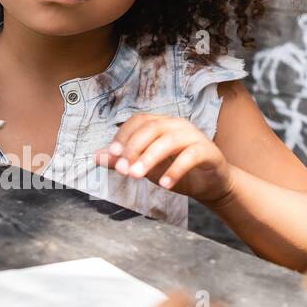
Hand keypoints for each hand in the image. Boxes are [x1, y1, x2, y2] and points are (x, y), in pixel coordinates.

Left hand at [95, 114, 232, 203]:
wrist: (210, 183)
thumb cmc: (176, 170)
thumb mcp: (146, 166)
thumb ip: (124, 160)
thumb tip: (97, 157)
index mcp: (161, 123)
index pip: (139, 121)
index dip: (124, 136)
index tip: (113, 155)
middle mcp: (177, 125)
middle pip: (152, 129)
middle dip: (134, 149)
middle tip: (123, 170)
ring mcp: (193, 136)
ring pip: (169, 141)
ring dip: (150, 158)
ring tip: (137, 176)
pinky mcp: (208, 151)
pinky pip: (190, 156)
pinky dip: (176, 170)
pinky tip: (165, 185)